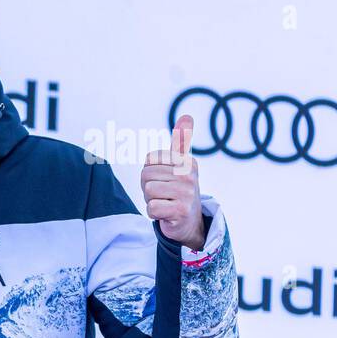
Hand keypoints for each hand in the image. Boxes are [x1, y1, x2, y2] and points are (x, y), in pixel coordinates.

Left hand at [143, 114, 205, 251]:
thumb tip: (186, 116)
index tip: (163, 179)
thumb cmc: (178, 190)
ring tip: (165, 202)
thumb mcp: (180, 164)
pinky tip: (166, 214)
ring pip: (148, 191)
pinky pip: (151, 208)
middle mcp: (189, 175)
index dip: (150, 171)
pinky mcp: (181, 211)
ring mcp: (187, 193)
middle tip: (164, 194)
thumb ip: (182, 141)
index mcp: (187, 161)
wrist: (189, 221)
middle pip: (146, 175)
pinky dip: (154, 213)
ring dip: (151, 200)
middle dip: (149, 187)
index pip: (149, 159)